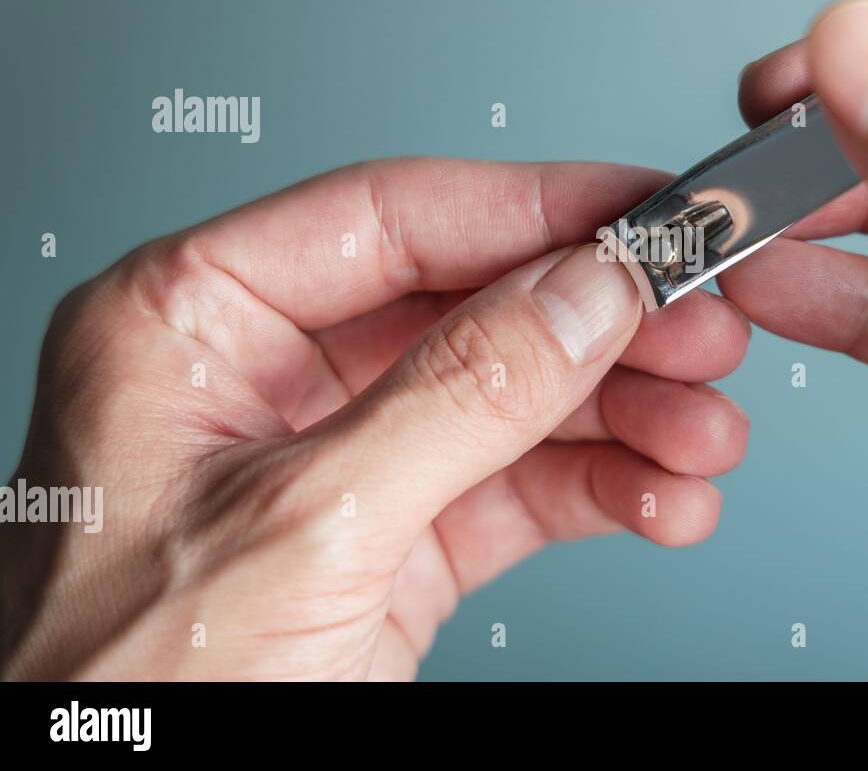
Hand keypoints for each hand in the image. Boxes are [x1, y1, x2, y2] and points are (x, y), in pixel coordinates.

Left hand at [0, 159, 749, 678]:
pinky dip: (601, 492)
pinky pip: (517, 490)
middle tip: (700, 328)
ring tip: (705, 436)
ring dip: (623, 417)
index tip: (642, 211)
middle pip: (471, 307)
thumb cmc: (127, 694)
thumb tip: (582, 294)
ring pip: (512, 400)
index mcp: (190, 323)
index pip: (388, 219)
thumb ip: (457, 396)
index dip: (532, 208)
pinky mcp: (394, 539)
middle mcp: (268, 377)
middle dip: (600, 327)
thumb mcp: (304, 527)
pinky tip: (664, 500)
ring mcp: (340, 459)